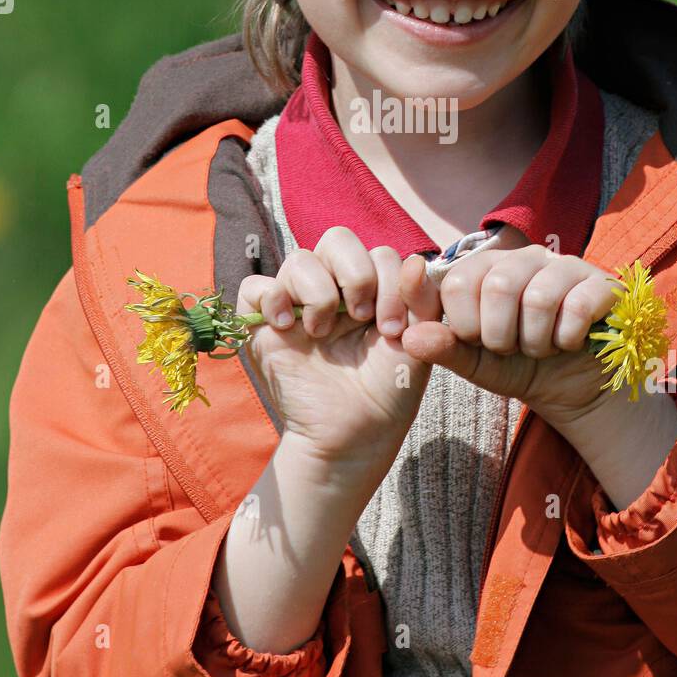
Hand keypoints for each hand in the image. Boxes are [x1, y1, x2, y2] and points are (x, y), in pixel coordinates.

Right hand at [238, 228, 442, 485]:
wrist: (354, 436)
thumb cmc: (388, 390)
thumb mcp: (417, 342)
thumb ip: (421, 300)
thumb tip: (414, 261)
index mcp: (373, 289)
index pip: (378, 253)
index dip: (389, 283)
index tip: (392, 330)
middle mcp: (334, 289)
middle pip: (337, 240)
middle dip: (355, 274)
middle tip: (361, 316)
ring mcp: (298, 304)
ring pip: (299, 260)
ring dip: (318, 292)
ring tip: (324, 333)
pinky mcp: (264, 325)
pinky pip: (254, 287)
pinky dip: (271, 298)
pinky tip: (290, 327)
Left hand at [398, 245, 621, 429]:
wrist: (573, 388)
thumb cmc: (518, 366)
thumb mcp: (475, 364)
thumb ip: (442, 348)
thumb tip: (409, 337)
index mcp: (486, 268)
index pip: (456, 280)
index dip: (463, 324)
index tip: (477, 341)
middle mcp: (524, 257)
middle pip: (497, 286)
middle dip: (500, 336)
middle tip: (512, 348)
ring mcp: (565, 266)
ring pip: (537, 297)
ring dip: (535, 341)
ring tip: (541, 348)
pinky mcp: (601, 283)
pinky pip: (577, 306)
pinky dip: (567, 338)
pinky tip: (570, 343)